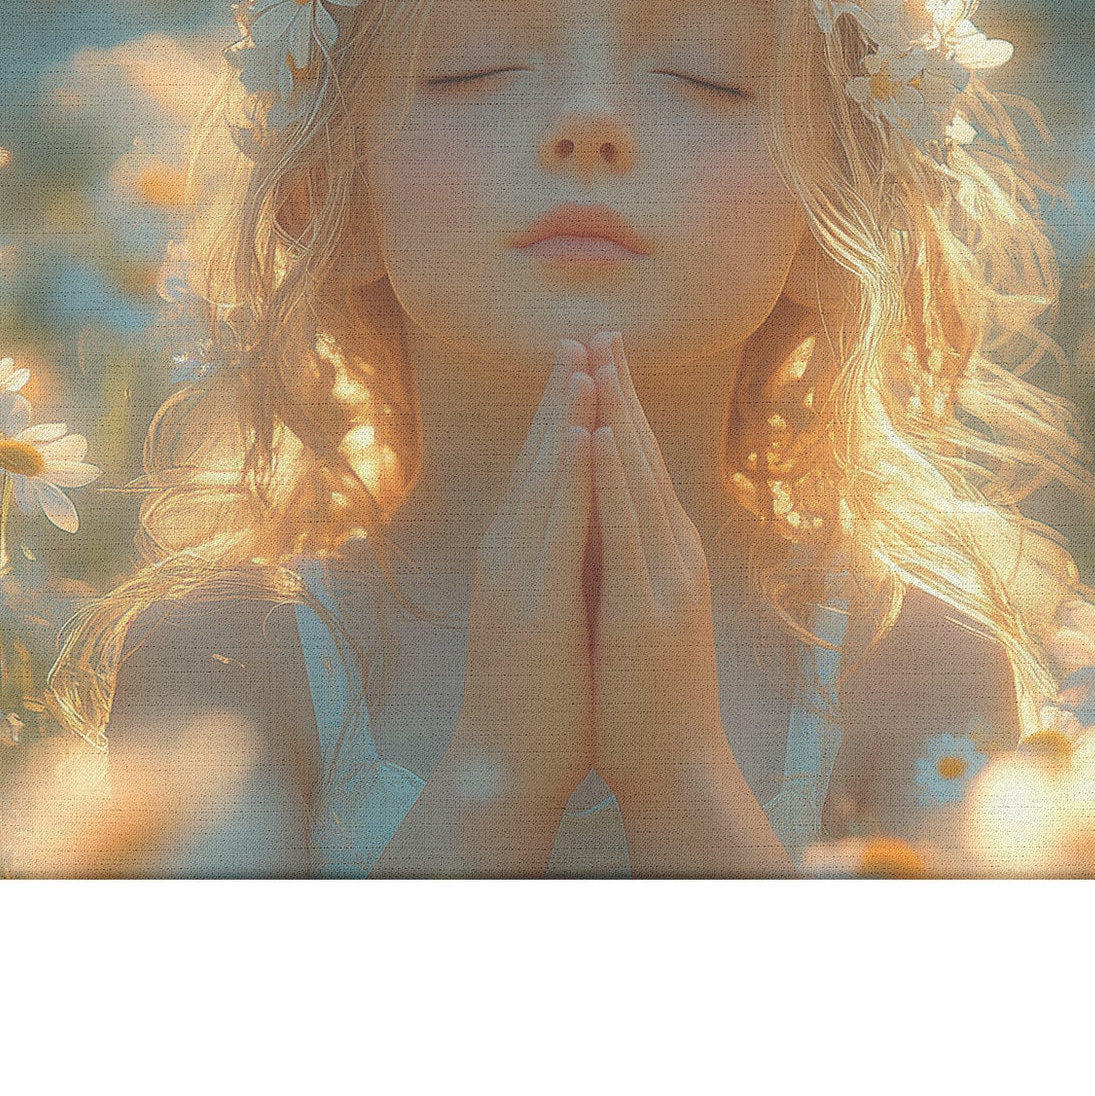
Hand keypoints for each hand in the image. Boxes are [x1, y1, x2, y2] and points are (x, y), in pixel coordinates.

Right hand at [454, 339, 596, 807]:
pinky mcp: (530, 597)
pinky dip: (565, 471)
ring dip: (562, 413)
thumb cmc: (537, 695)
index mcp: (520, 553)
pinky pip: (553, 521)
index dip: (563, 412)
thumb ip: (562, 565)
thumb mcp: (553, 612)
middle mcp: (510, 550)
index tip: (587, 360)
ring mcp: (515, 571)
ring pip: (542, 475)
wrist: (507, 764)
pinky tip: (578, 431)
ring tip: (582, 358)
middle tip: (582, 331)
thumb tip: (587, 527)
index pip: (543, 469)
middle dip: (562, 392)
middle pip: (538, 456)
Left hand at [586, 330, 731, 804]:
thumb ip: (630, 566)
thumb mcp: (636, 615)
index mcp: (665, 555)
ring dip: (621, 412)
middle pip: (646, 456)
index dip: (623, 410)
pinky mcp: (648, 604)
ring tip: (603, 356)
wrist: (674, 766)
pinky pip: (630, 527)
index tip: (602, 357)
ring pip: (641, 476)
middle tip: (605, 328)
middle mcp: (673, 553)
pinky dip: (618, 477)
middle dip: (623, 391)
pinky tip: (607, 434)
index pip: (643, 467)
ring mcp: (665, 576)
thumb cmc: (649, 698)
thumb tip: (608, 526)